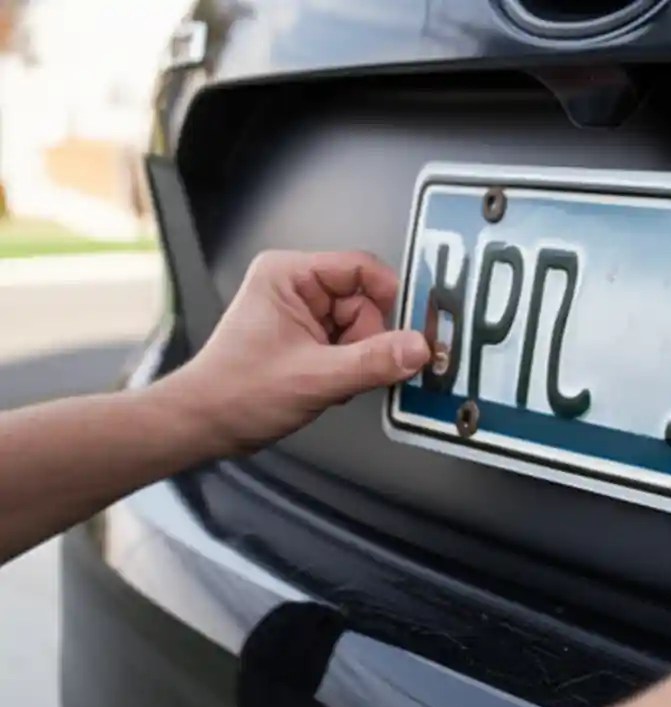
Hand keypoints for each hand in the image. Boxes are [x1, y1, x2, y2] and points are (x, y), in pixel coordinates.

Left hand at [154, 250, 430, 456]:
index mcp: (288, 275)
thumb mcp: (314, 378)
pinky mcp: (309, 338)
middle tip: (347, 368)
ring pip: (363, 327)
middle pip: (366, 302)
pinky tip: (329, 383)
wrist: (204, 426)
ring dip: (357, 359)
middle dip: (366, 341)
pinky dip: (351, 368)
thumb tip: (418, 347)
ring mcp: (303, 313)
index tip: (406, 331)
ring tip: (330, 380)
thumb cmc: (234, 393)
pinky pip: (353, 345)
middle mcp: (296, 287)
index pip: (361, 268)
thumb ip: (372, 361)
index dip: (388, 299)